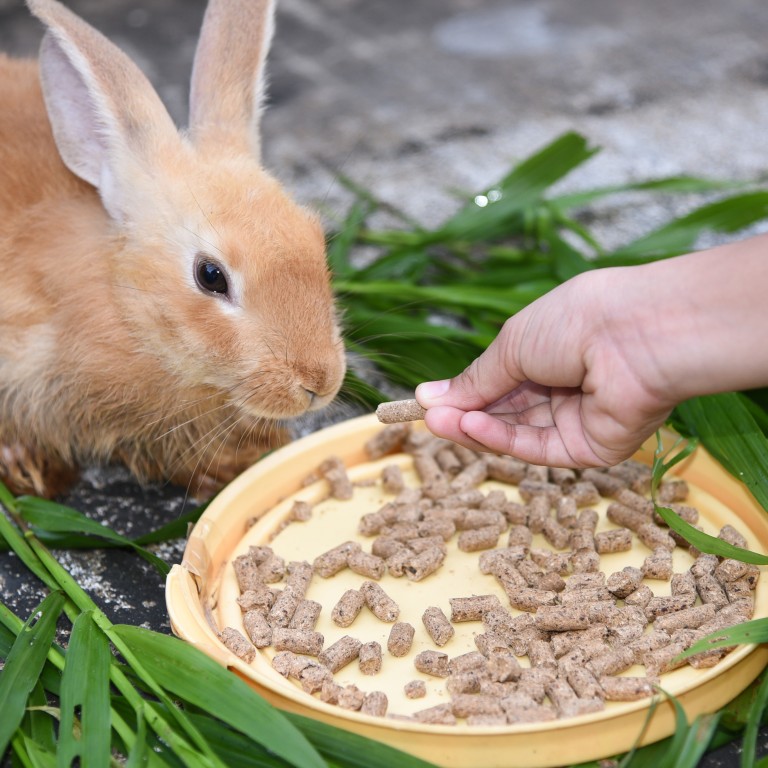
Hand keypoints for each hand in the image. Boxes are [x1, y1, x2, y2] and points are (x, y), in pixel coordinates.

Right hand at [415, 268, 676, 467]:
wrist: (637, 335)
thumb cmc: (575, 322)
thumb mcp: (512, 344)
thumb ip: (475, 380)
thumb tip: (428, 397)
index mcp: (549, 352)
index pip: (499, 381)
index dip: (464, 393)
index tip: (427, 403)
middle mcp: (563, 386)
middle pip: (504, 410)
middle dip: (465, 414)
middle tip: (428, 418)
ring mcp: (576, 418)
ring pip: (517, 432)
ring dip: (477, 428)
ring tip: (440, 423)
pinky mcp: (589, 447)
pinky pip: (538, 447)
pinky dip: (502, 440)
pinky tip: (472, 428)